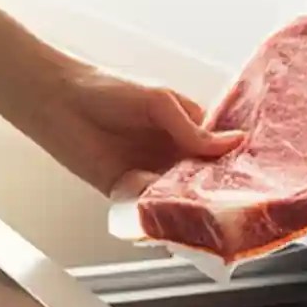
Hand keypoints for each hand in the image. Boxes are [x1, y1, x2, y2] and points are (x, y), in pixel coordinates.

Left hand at [26, 64, 244, 195]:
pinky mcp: (127, 191)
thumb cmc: (107, 90)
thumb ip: (191, 128)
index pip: (218, 150)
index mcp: (186, 126)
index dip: (231, 163)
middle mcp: (172, 152)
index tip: (248, 179)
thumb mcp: (159, 101)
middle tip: (231, 205)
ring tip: (204, 214)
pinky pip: (149, 207)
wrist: (58, 103)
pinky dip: (159, 213)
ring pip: (178, 196)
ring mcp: (151, 172)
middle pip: (201, 178)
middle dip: (213, 190)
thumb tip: (231, 143)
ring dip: (188, 204)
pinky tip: (169, 216)